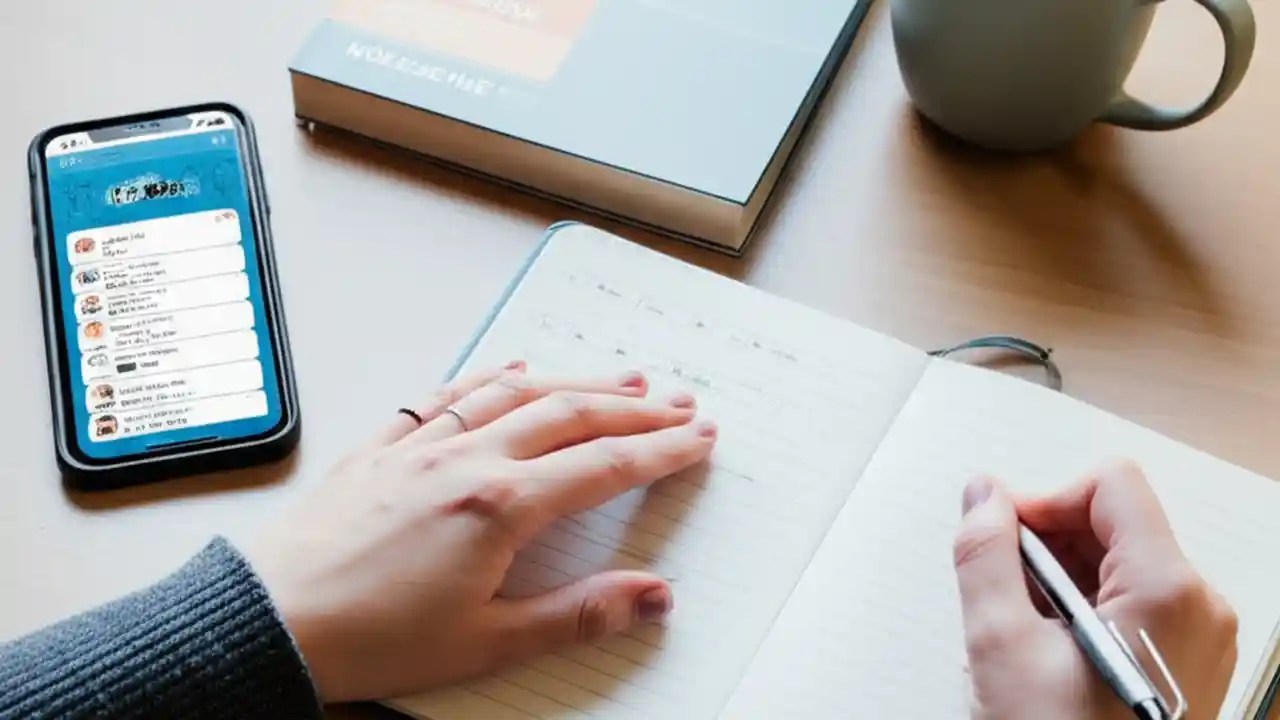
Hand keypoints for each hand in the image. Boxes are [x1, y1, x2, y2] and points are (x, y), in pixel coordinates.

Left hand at [247, 363, 716, 702]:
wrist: (271, 621)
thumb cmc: (372, 640)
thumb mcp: (488, 643)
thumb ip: (579, 615)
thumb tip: (654, 595)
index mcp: (500, 506)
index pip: (604, 467)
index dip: (662, 451)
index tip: (700, 437)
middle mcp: (465, 460)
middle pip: (569, 415)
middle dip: (634, 408)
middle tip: (680, 402)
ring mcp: (421, 446)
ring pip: (514, 394)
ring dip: (574, 381)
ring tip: (621, 377)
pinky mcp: (381, 448)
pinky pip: (445, 395)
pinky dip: (488, 376)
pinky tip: (511, 367)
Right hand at [953, 460, 1237, 719]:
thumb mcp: (1002, 645)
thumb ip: (985, 554)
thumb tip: (982, 496)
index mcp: (1168, 591)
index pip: (1110, 485)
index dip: (1046, 499)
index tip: (1004, 535)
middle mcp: (1199, 607)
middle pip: (1115, 522)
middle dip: (1048, 544)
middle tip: (1003, 590)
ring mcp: (1198, 636)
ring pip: (1118, 562)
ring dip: (1058, 581)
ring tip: (1023, 632)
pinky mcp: (1185, 660)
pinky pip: (1130, 601)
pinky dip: (1080, 609)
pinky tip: (1045, 651)